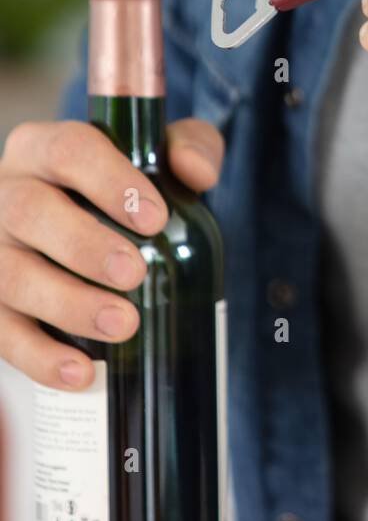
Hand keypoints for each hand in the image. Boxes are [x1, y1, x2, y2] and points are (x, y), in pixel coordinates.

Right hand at [0, 117, 223, 390]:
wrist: (91, 230)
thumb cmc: (123, 188)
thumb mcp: (161, 157)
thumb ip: (191, 148)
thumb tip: (195, 171)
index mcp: (43, 148)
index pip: (68, 150)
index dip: (109, 181)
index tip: (153, 218)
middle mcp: (6, 193)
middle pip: (28, 211)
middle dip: (83, 245)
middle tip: (135, 273)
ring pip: (10, 275)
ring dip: (67, 304)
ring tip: (123, 324)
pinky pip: (1, 332)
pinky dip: (39, 357)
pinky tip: (81, 372)